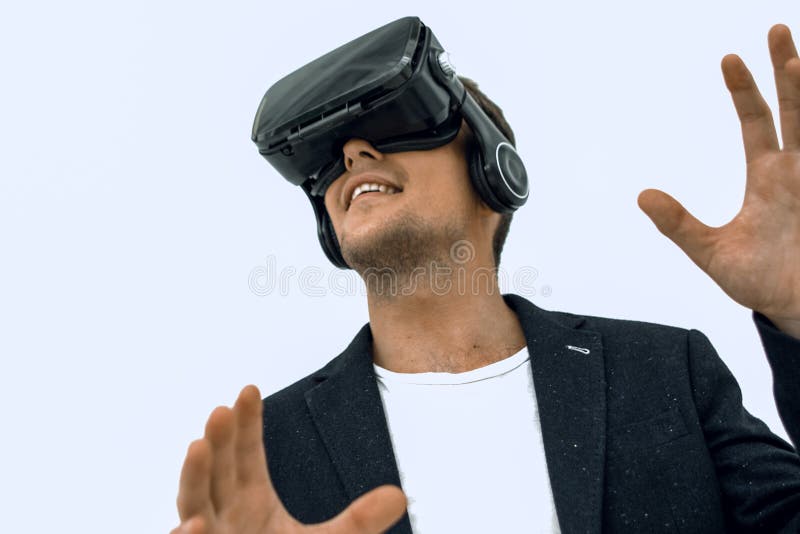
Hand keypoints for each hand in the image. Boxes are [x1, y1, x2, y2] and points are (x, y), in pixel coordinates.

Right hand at [172, 385, 406, 533]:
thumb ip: (359, 521)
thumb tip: (399, 496)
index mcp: (251, 500)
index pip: (246, 454)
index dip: (246, 423)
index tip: (248, 389)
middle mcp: (225, 515)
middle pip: (219, 471)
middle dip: (219, 441)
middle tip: (222, 409)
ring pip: (195, 504)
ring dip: (193, 476)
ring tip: (197, 445)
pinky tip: (192, 524)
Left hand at [638, 24, 799, 336]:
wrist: (796, 310)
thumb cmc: (758, 282)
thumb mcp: (711, 252)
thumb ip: (679, 225)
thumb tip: (642, 195)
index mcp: (768, 177)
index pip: (756, 121)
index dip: (744, 90)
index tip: (729, 58)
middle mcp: (797, 170)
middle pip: (795, 107)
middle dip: (788, 69)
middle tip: (775, 29)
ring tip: (798, 58)